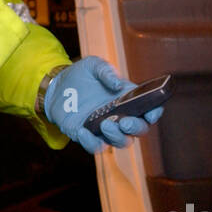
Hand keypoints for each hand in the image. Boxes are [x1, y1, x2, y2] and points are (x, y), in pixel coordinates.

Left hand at [42, 57, 163, 153]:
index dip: (154, 112)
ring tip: (106, 124)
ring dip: (117, 137)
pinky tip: (83, 131)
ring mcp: (106, 128)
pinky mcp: (89, 136)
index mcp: (129, 98)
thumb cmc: (81, 74)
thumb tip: (117, 85)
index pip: (149, 109)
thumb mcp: (93, 65)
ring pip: (121, 142)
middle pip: (139, 129)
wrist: (57, 86)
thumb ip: (106, 71)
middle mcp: (122, 115)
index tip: (151, 113)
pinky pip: (96, 146)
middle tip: (125, 122)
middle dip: (136, 127)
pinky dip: (92, 142)